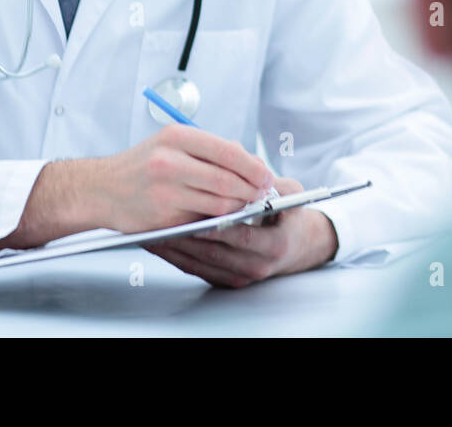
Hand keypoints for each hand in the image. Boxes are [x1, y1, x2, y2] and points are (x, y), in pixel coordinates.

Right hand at [96, 124, 275, 232]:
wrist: (102, 189)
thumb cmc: (143, 165)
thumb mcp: (173, 144)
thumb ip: (211, 151)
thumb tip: (251, 163)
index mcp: (178, 136)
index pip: (229, 151)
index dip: (254, 167)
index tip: (266, 176)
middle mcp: (170, 161)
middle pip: (228, 180)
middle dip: (252, 190)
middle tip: (262, 194)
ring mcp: (166, 190)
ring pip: (220, 203)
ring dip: (238, 208)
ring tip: (244, 206)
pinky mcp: (164, 215)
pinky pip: (204, 220)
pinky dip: (218, 220)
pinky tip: (223, 217)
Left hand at [143, 176, 339, 287]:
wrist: (299, 247)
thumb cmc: (290, 216)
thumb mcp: (292, 195)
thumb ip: (274, 182)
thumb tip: (254, 170)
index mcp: (276, 244)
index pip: (241, 236)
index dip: (215, 225)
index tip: (192, 212)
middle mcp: (258, 266)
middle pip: (214, 252)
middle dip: (186, 236)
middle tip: (161, 218)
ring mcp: (241, 277)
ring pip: (200, 263)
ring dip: (175, 247)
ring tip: (153, 228)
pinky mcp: (226, 280)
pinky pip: (196, 270)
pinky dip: (176, 256)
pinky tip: (159, 241)